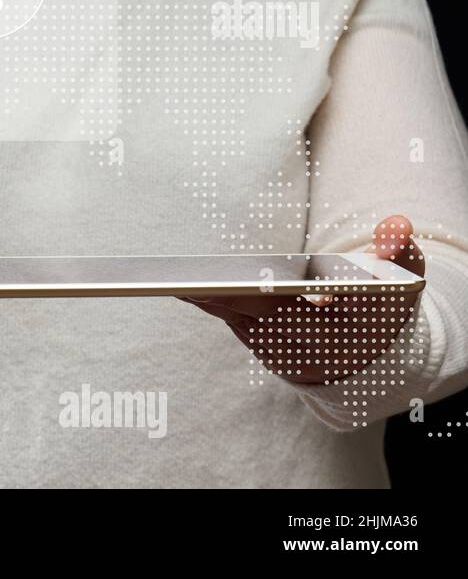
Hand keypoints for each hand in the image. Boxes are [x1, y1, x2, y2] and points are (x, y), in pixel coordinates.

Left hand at [179, 215, 424, 384]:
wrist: (375, 352)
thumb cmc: (386, 301)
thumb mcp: (404, 275)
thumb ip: (401, 249)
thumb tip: (397, 224)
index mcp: (352, 332)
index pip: (309, 313)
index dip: (270, 298)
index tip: (240, 283)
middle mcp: (319, 351)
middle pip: (265, 320)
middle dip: (227, 300)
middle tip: (189, 281)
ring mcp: (291, 356)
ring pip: (244, 325)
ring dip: (210, 304)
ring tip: (175, 280)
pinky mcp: (269, 353)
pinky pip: (237, 327)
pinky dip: (214, 307)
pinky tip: (188, 288)